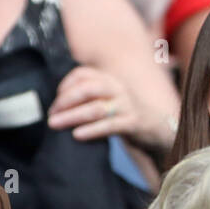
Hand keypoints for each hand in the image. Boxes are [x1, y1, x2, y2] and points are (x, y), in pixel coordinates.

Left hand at [48, 64, 175, 152]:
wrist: (158, 128)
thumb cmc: (124, 114)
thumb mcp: (108, 99)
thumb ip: (89, 97)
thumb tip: (57, 106)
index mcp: (110, 80)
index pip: (83, 74)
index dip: (65, 86)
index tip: (55, 102)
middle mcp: (118, 89)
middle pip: (87, 89)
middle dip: (65, 101)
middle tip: (51, 115)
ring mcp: (126, 106)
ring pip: (96, 108)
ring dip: (73, 116)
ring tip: (56, 124)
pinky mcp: (133, 123)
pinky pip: (110, 125)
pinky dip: (92, 130)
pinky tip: (77, 135)